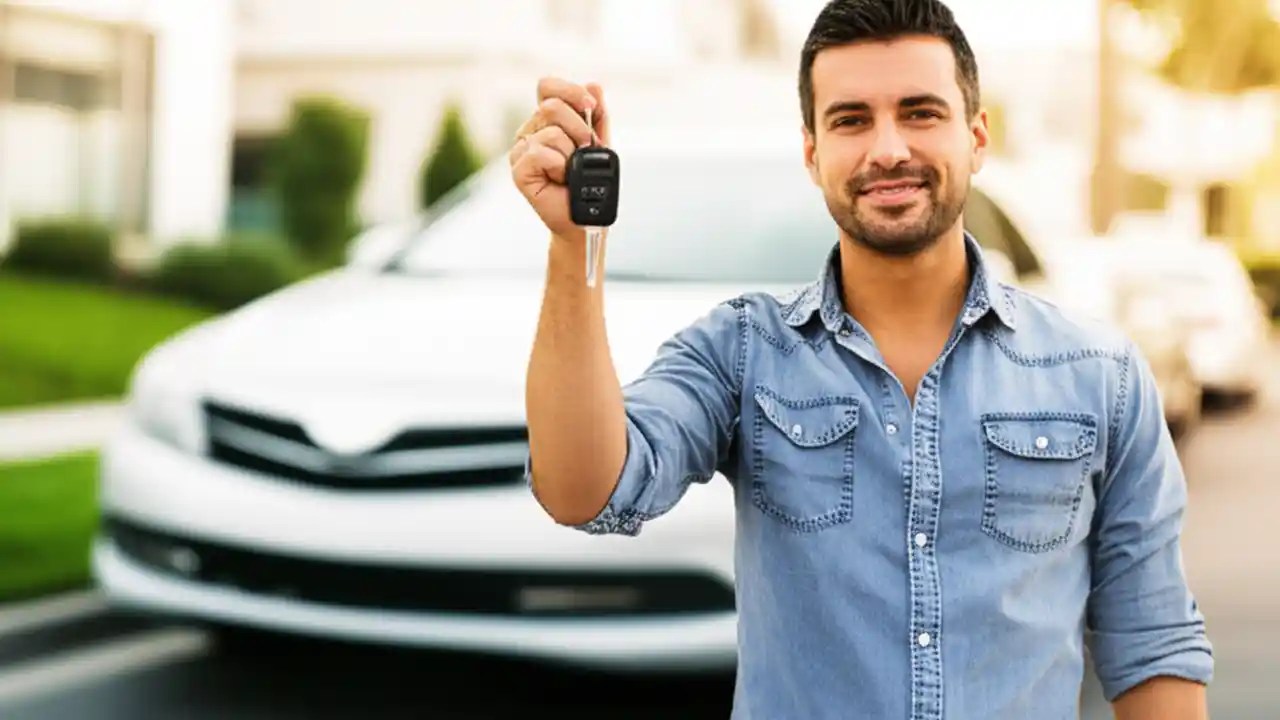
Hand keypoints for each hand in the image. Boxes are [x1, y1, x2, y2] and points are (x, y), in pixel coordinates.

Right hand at [509, 77, 610, 243]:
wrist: (585, 215)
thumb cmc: (588, 181)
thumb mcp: (599, 143)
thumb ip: (597, 114)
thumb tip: (593, 85)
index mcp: (546, 120)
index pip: (547, 87)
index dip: (569, 91)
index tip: (590, 107)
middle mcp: (530, 132)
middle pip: (551, 106)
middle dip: (578, 128)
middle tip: (585, 150)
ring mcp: (521, 150)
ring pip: (550, 132)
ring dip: (570, 153)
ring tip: (571, 170)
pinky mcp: (519, 170)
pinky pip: (539, 153)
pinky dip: (558, 166)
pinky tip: (559, 178)